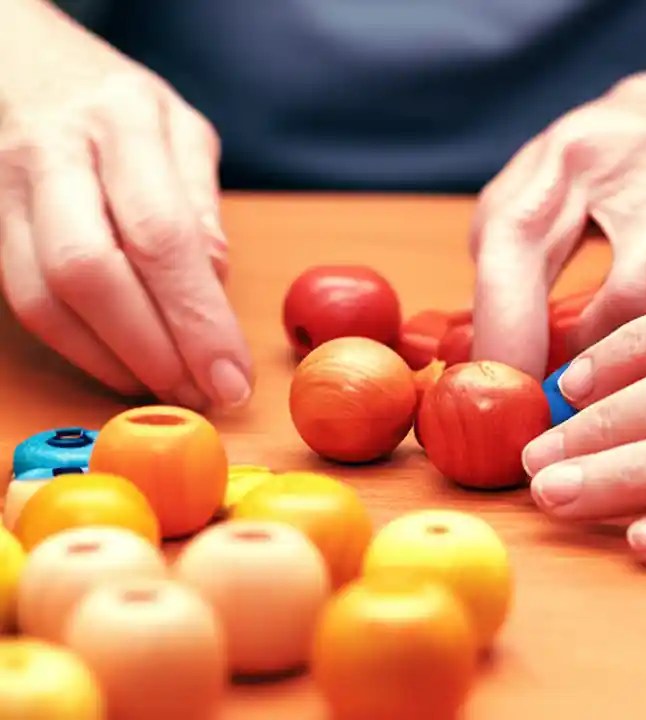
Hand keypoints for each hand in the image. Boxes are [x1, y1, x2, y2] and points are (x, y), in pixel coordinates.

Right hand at [0, 6, 251, 407]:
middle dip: (154, 351)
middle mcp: (55, 152)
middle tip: (201, 396)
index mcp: (122, 121)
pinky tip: (122, 364)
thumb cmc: (113, 102)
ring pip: (44, 297)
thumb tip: (214, 289)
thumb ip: (199, 206)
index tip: (231, 377)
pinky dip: (76, 346)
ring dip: (111, 360)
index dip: (197, 319)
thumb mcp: (180, 130)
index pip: (162, 236)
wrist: (14, 57)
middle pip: (93, 273)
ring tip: (169, 388)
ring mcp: (5, 185)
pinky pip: (23, 299)